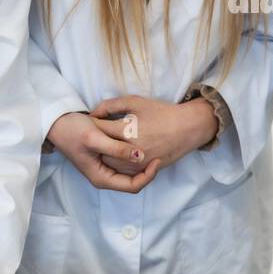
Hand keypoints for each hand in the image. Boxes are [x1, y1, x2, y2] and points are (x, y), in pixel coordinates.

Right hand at [47, 111, 159, 192]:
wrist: (57, 123)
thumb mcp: (95, 138)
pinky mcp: (107, 158)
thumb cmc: (73, 131)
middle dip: (148, 170)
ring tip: (153, 147)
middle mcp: (105, 176)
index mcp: (102, 178)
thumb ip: (117, 148)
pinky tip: (142, 143)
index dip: (148, 176)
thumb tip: (141, 157)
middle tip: (159, 152)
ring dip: (143, 163)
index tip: (157, 159)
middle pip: (135, 181)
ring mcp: (106, 168)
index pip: (133, 186)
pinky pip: (127, 162)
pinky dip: (135, 155)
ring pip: (132, 172)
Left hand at [90, 94, 216, 169]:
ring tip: (98, 144)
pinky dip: (115, 163)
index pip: (99, 128)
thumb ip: (111, 105)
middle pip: (101, 150)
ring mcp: (137, 162)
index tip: (85, 120)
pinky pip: (122, 171)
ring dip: (103, 154)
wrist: (187, 128)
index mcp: (127, 130)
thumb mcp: (135, 101)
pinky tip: (112, 154)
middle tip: (88, 133)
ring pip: (110, 163)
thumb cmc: (162, 112)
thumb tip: (94, 112)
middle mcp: (131, 149)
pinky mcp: (144, 169)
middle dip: (94, 141)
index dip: (91, 124)